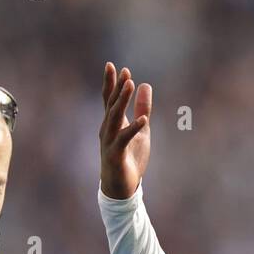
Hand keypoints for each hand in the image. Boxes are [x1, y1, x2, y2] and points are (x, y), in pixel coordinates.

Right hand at [99, 63, 152, 199]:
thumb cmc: (129, 158)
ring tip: (130, 85)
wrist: (120, 188)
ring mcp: (109, 142)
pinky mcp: (116, 155)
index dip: (111, 83)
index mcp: (112, 123)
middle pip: (111, 105)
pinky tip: (143, 120)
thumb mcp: (141, 131)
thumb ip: (143, 109)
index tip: (113, 65)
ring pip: (115, 118)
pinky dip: (133, 128)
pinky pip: (124, 139)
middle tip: (125, 72)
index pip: (109, 99)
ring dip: (122, 101)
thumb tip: (146, 85)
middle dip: (117, 88)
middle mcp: (107, 130)